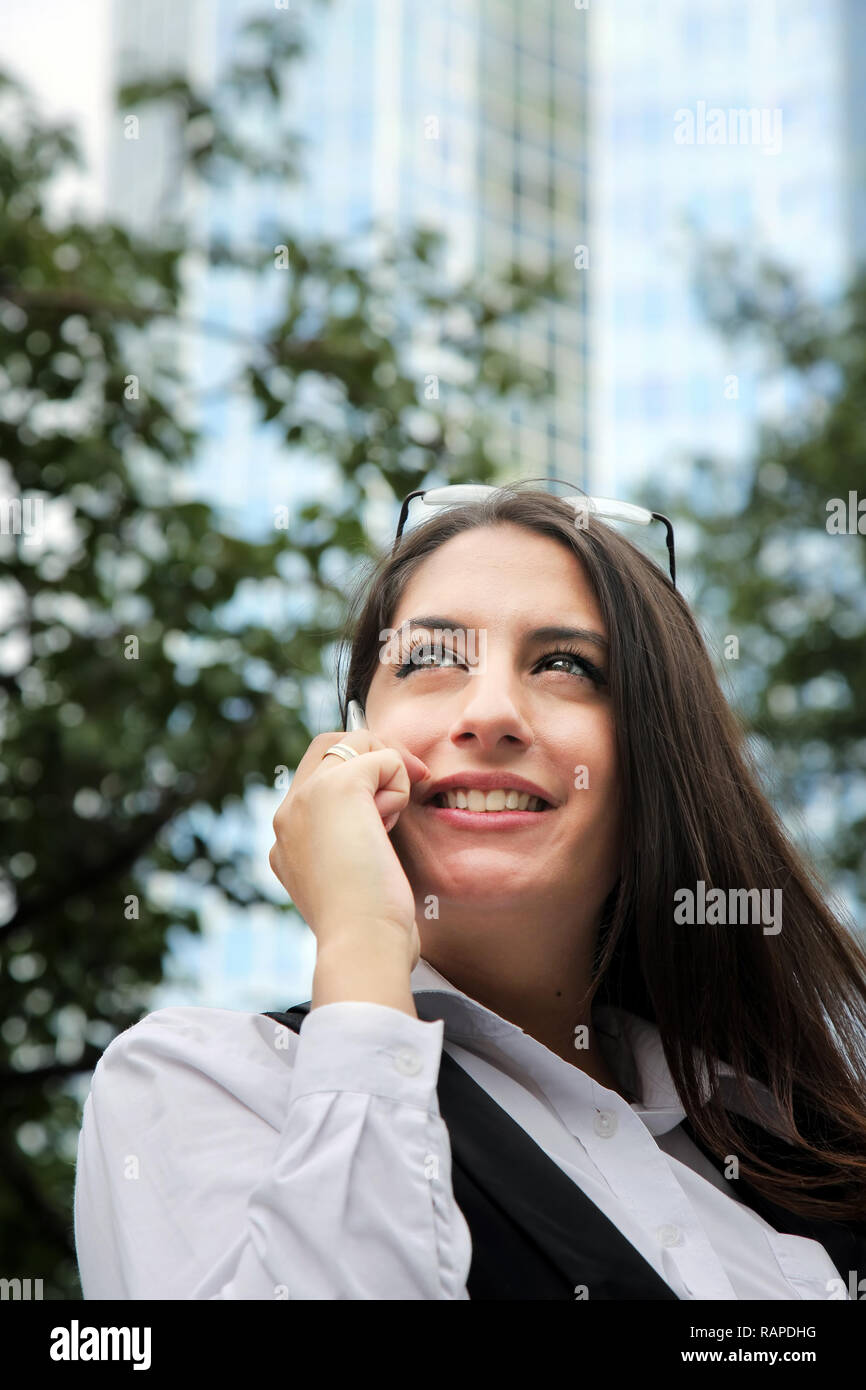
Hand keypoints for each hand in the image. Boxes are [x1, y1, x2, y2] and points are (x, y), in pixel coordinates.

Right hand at [269, 730, 429, 964]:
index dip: (360, 776)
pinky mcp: (336, 789)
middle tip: (412, 781)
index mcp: (286, 838)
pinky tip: (391, 823)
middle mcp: (287, 813)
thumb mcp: (349, 879)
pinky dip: (400, 784)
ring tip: (390, 822)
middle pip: (330, 744)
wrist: (361, 944)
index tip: (390, 806)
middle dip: (375, 755)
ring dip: (388, 774)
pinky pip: (382, 758)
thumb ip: (350, 843)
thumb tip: (380, 812)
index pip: (318, 774)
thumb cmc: (368, 927)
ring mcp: (305, 797)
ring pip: (355, 743)